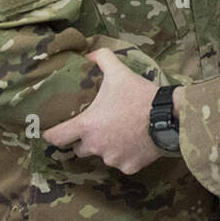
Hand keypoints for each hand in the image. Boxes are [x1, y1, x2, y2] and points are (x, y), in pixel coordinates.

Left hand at [44, 49, 161, 173]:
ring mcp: (112, 158)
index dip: (51, 134)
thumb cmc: (139, 95)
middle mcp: (96, 146)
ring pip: (102, 156)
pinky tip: (135, 142)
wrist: (168, 116)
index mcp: (87, 125)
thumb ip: (102, 59)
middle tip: (99, 126)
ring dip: (107, 147)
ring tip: (122, 132)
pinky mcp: (128, 166)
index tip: (53, 131)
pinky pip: (122, 163)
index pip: (56, 137)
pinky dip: (126, 156)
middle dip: (85, 140)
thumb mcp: (119, 72)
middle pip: (79, 149)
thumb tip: (89, 54)